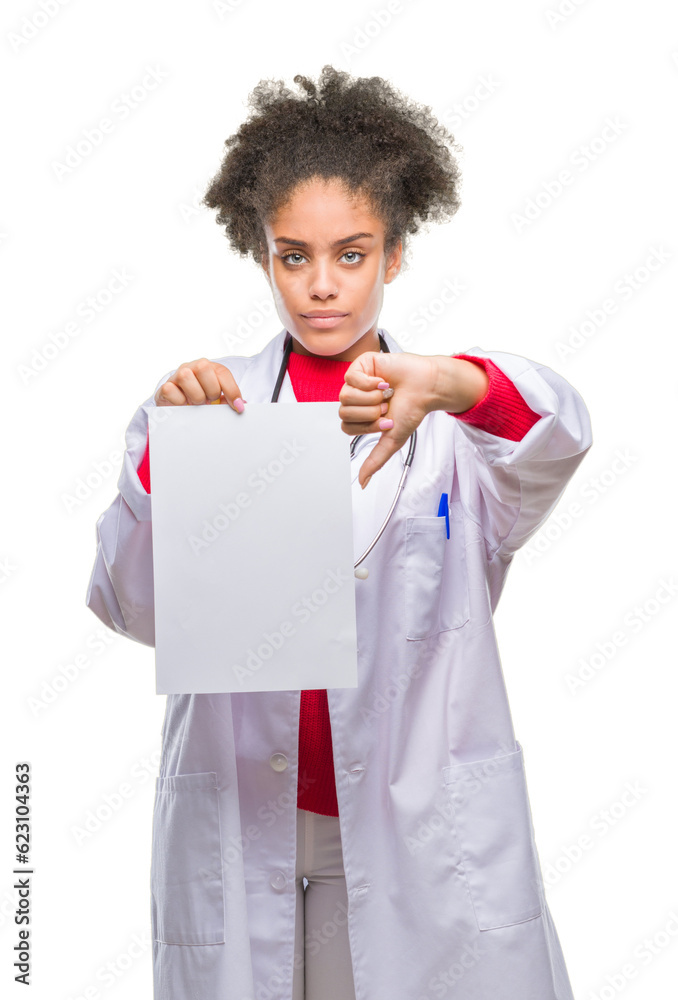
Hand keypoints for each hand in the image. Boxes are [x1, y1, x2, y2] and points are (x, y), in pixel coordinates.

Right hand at [154, 358, 245, 410]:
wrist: (177, 407)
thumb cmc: (201, 401)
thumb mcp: (217, 398)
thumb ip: (228, 400)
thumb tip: (241, 404)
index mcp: (208, 368)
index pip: (222, 372)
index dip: (232, 390)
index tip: (237, 407)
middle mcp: (192, 367)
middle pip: (203, 367)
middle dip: (211, 389)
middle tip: (210, 401)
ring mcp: (177, 376)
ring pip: (185, 376)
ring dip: (195, 395)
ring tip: (197, 404)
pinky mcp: (165, 388)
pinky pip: (170, 390)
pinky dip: (180, 402)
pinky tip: (184, 406)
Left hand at [338, 351, 440, 488]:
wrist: (426, 387)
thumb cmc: (411, 408)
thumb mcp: (392, 439)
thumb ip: (375, 460)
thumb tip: (362, 482)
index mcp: (360, 415)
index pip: (347, 427)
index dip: (367, 426)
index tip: (386, 421)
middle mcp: (356, 398)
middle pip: (344, 412)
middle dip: (369, 413)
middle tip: (386, 406)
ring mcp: (357, 381)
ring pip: (346, 396)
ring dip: (371, 398)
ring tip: (386, 394)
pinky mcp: (361, 365)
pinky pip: (351, 377)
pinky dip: (369, 383)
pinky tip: (384, 381)